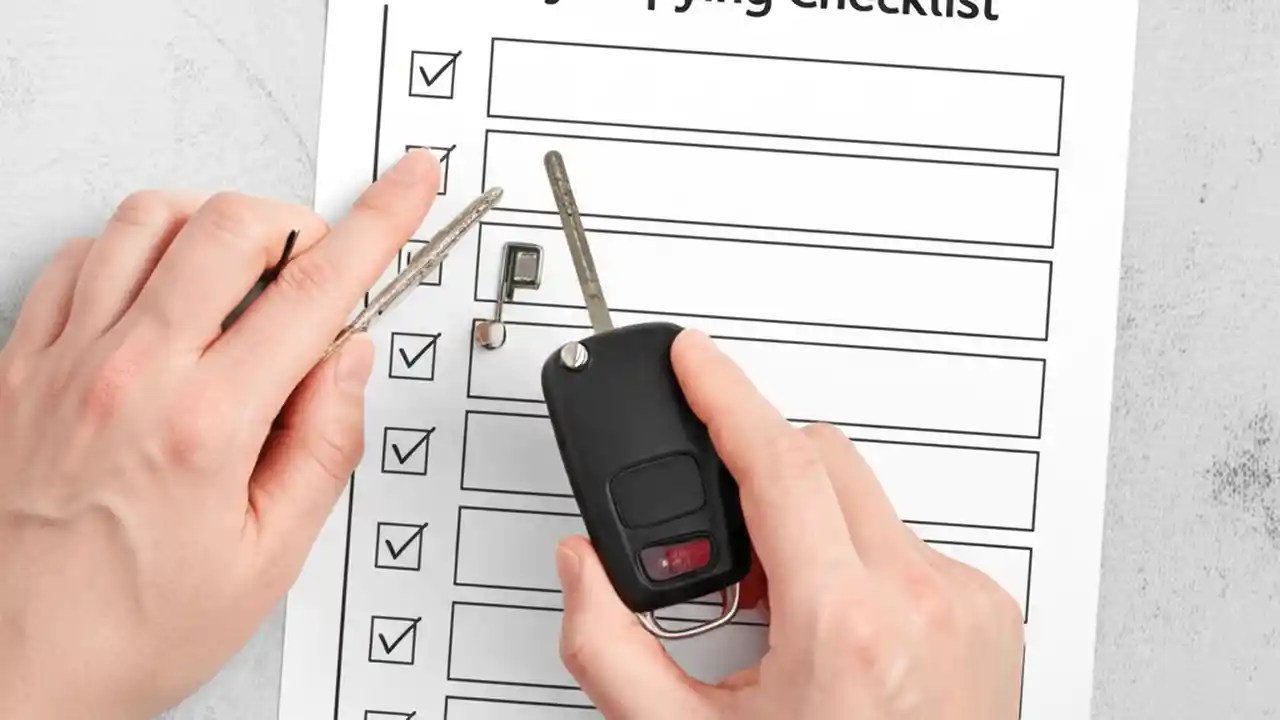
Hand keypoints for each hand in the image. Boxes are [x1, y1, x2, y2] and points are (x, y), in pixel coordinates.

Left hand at [0, 150, 439, 718]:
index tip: (410, 183)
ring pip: (148, 219)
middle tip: (317, 272)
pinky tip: (158, 293)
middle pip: (230, 224)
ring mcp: (64, 362)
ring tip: (240, 280)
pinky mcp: (18, 366)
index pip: (317, 290)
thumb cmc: (129, 631)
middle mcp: (128, 374)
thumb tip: (348, 360)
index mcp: (205, 425)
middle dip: (297, 225)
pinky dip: (132, 250)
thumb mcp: (268, 559)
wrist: (13, 672)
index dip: (381, 221)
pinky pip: (77, 258)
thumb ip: (322, 446)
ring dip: (214, 227)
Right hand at [555, 330, 1025, 719]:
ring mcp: (964, 605)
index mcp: (845, 624)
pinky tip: (838, 630)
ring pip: (868, 499)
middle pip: (823, 461)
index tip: (693, 360)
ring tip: (784, 611)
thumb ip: (610, 647)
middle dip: (761, 475)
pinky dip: (862, 561)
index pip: (777, 462)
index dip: (723, 393)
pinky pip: (910, 543)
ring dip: (813, 525)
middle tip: (729, 552)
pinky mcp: (988, 616)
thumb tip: (583, 568)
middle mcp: (920, 600)